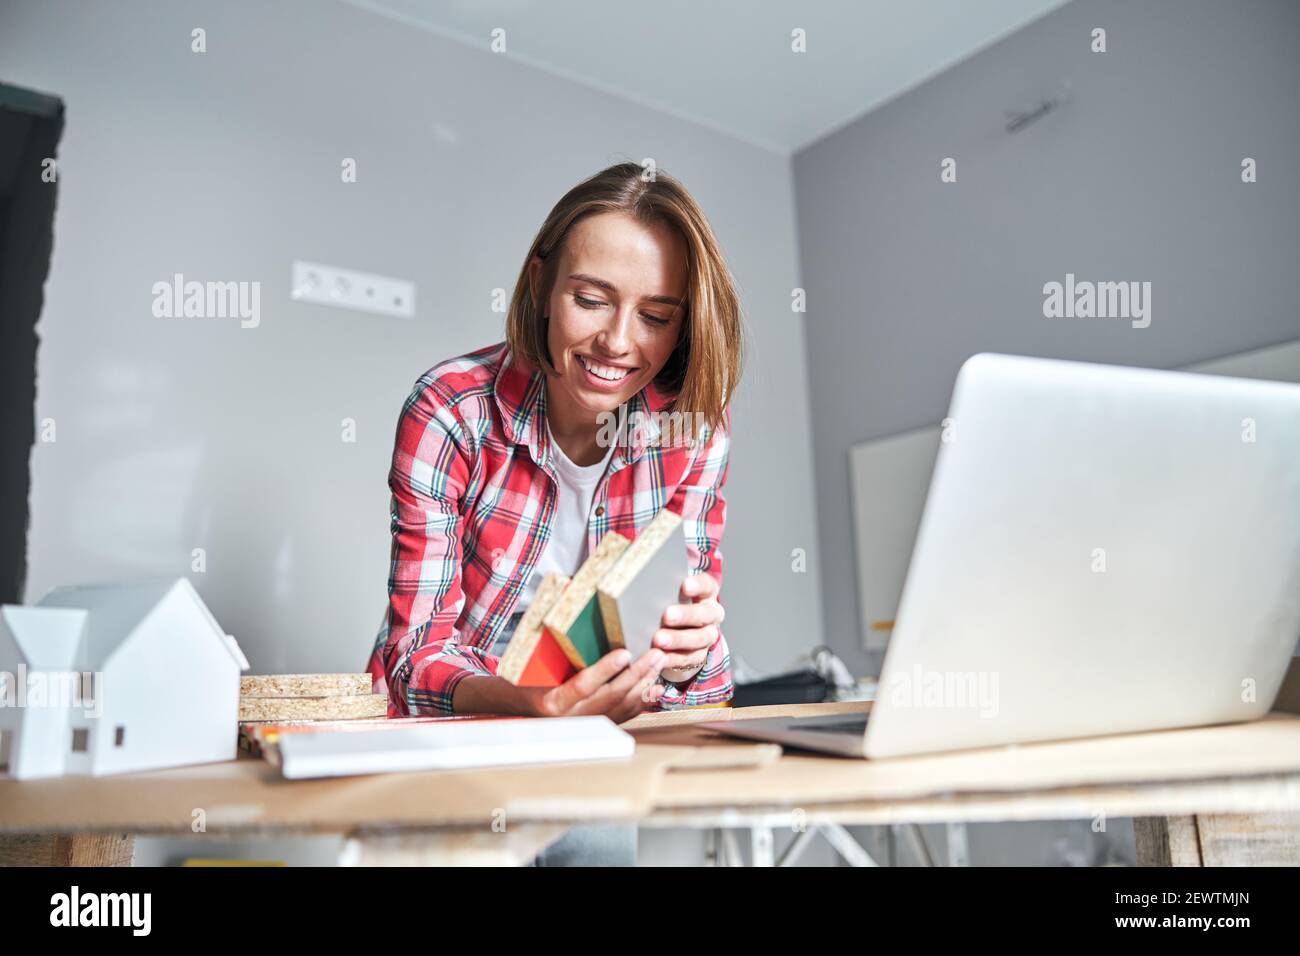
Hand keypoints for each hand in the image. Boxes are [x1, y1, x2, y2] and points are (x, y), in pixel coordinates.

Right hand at [526, 648, 666, 722]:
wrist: (523, 708)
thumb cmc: (527, 681)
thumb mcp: (535, 668)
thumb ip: (556, 652)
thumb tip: (573, 610)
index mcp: (551, 702)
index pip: (582, 685)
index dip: (605, 670)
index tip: (624, 652)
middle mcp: (571, 718)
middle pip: (611, 696)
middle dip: (637, 674)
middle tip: (656, 653)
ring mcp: (586, 725)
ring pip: (623, 706)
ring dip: (645, 684)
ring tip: (660, 664)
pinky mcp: (597, 726)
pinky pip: (625, 715)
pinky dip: (643, 700)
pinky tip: (657, 688)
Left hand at [653, 573, 722, 683]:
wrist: (676, 627)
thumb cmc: (668, 601)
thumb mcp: (667, 590)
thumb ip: (660, 582)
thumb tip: (637, 574)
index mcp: (706, 593)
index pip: (707, 585)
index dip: (697, 585)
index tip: (684, 585)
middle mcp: (711, 614)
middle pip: (705, 614)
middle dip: (686, 615)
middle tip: (667, 615)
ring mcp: (707, 635)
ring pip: (698, 638)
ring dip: (678, 639)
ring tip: (659, 640)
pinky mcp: (699, 655)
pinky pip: (688, 658)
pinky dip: (673, 658)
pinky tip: (659, 656)